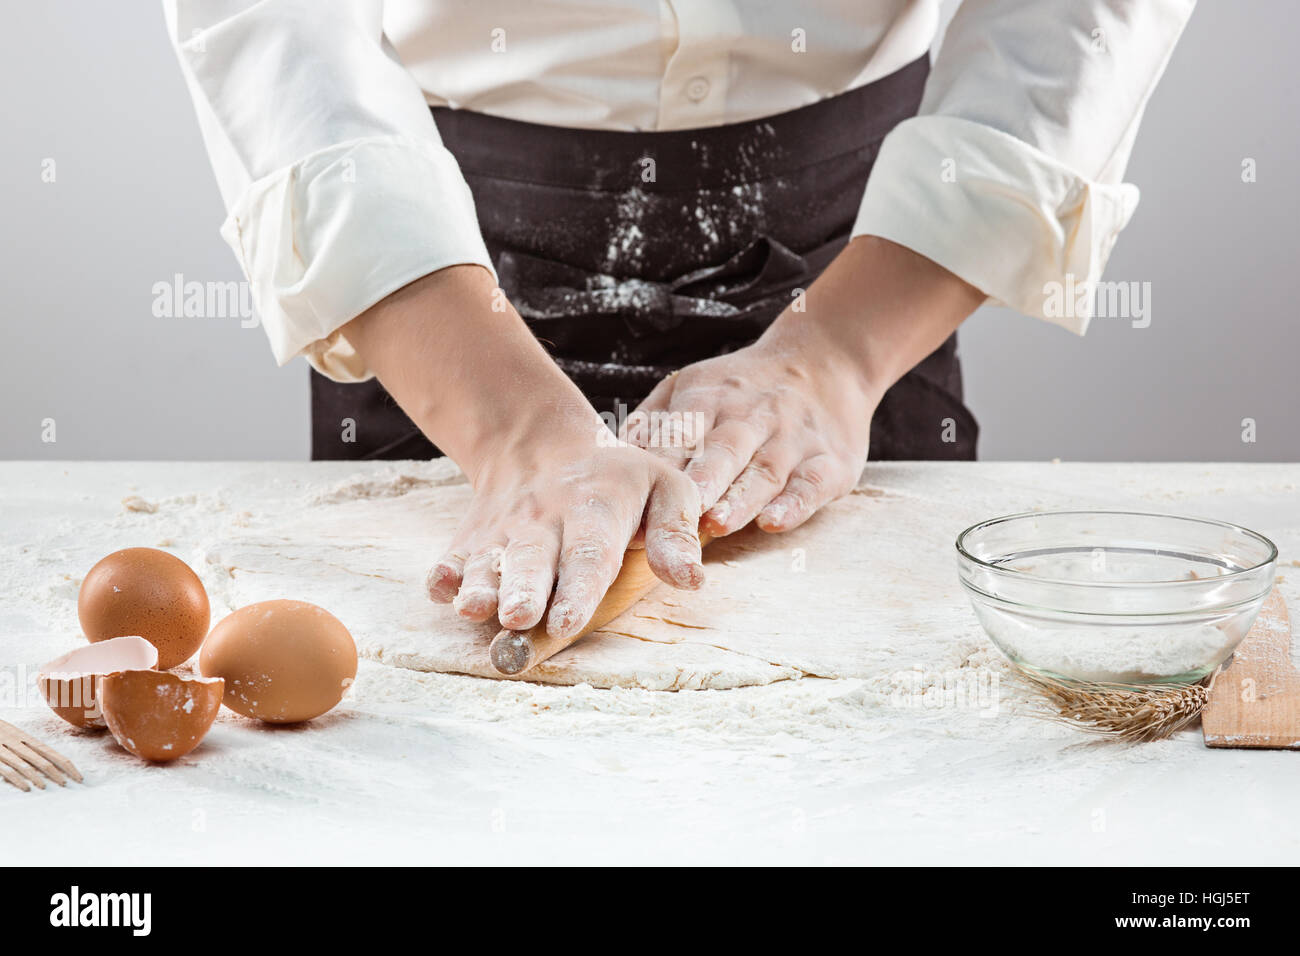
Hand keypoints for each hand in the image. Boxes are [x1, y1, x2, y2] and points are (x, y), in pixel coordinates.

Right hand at [342, 266, 703, 637]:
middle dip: (524, 590)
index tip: (566, 623)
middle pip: (533, 560)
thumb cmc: (618, 479)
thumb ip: (677, 534)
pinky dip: (445, 574)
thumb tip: (692, 580)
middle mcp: (545, 522)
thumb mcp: (664, 487)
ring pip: (489, 561)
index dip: (578, 591)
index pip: (590, 554)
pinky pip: (454, 555)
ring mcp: (504, 532)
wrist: (539, 442)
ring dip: (481, 586)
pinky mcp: (473, 539)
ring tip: (474, 609)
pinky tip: (440, 591)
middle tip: (517, 619)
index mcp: (596, 512)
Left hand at [629, 236, 984, 534]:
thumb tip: (604, 459)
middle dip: (701, 479)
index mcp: (711, 396)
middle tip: (679, 509)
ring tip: (717, 524)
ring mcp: (793, 440)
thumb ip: (654, 423)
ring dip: (740, 498)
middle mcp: (752, 416)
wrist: (826, 359)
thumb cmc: (742, 388)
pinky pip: (812, 485)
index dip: (660, 462)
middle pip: (724, 449)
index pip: (683, 429)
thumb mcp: (695, 387)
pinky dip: (794, 505)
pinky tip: (774, 522)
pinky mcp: (830, 463)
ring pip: (765, 470)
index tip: (634, 493)